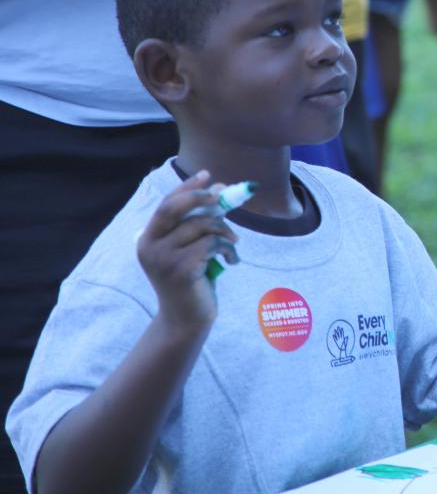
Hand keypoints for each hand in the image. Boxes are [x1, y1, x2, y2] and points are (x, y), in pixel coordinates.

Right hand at [136, 171, 238, 331]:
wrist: (186, 319)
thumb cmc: (192, 280)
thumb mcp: (191, 248)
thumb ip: (199, 222)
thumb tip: (220, 189)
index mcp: (147, 238)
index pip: (166, 204)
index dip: (186, 187)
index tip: (207, 175)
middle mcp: (149, 246)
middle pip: (175, 208)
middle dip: (202, 197)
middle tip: (223, 197)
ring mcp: (163, 258)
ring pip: (201, 225)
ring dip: (224, 231)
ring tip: (232, 244)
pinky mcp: (181, 270)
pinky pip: (212, 244)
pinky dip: (228, 249)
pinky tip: (232, 260)